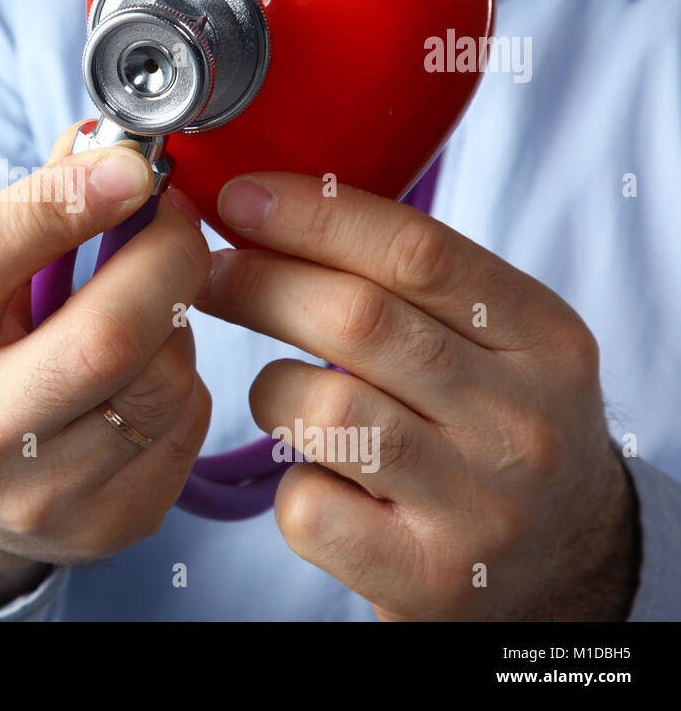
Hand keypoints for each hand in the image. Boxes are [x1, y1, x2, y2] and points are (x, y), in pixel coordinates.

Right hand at [0, 123, 211, 613]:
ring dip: (174, 321)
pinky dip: (180, 380)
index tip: (129, 162)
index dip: (65, 198)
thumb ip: (28, 212)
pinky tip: (140, 376)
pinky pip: (185, 426)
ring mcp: (41, 498)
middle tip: (174, 220)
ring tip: (141, 307)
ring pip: (163, 381)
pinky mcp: (105, 527)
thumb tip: (113, 147)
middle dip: (166, 257)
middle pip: (106, 336)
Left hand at [194, 172, 639, 619]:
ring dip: (271, 391)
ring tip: (281, 396)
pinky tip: (319, 482)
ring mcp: (477, 508)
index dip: (313, 215)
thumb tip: (264, 209)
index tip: (240, 196)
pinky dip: (290, 486)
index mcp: (544, 339)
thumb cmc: (494, 427)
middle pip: (356, 320)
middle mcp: (520, 422)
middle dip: (259, 283)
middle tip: (211, 277)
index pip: (416, 251)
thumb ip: (407, 281)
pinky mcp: (424, 578)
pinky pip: (307, 508)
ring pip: (321, 411)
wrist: (564, 564)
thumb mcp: (497, 340)